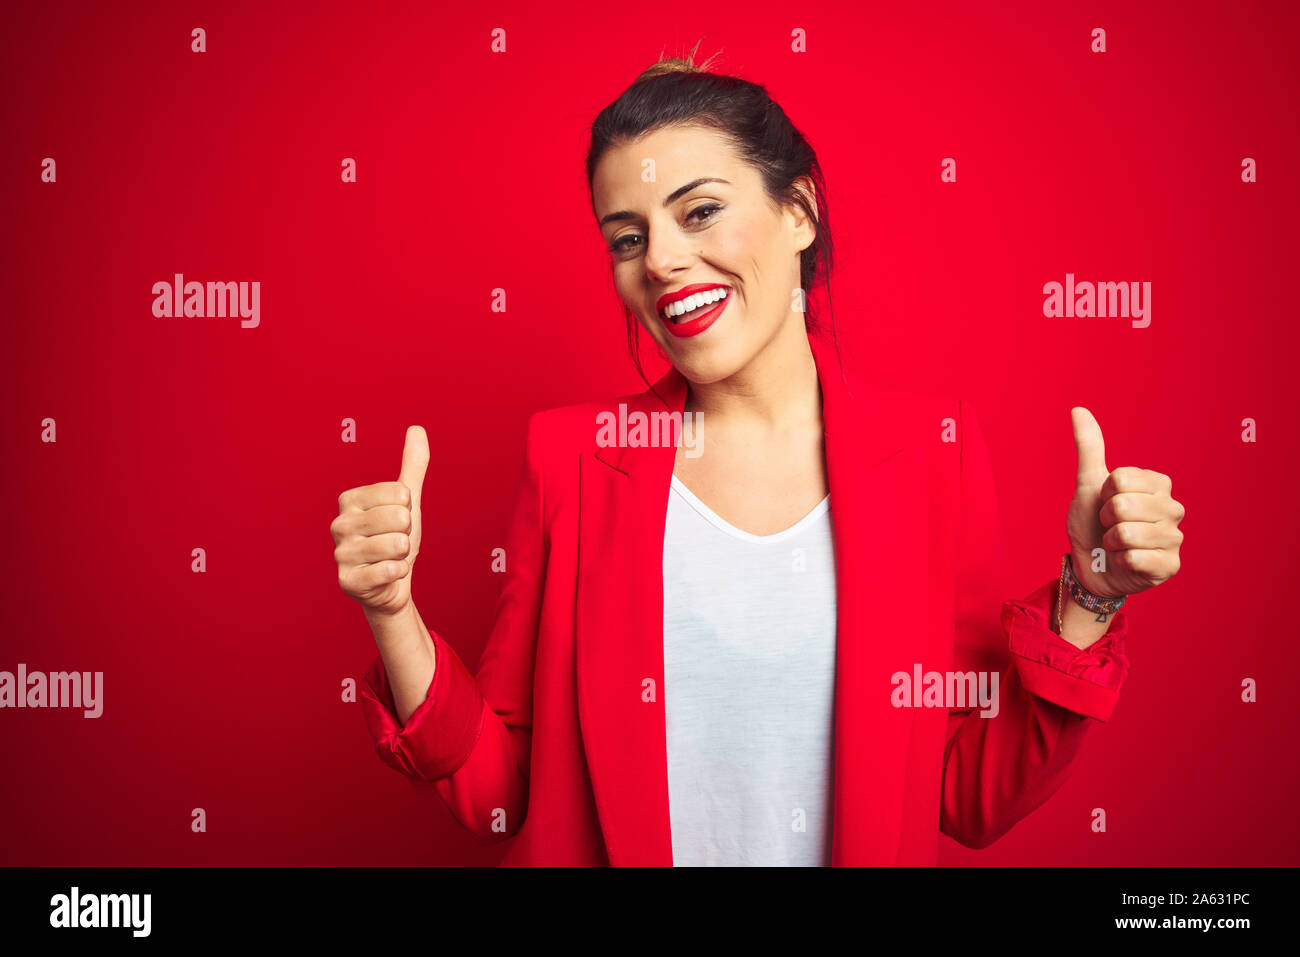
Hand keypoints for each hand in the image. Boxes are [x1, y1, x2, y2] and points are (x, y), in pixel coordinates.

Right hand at [331, 425, 429, 615]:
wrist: (392, 583)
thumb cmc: (396, 537)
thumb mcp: (407, 500)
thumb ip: (413, 465)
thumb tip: (417, 428)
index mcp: (349, 499)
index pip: (400, 493)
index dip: (408, 510)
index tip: (396, 521)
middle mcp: (339, 524)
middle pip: (400, 518)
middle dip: (406, 534)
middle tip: (394, 542)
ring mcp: (340, 554)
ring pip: (398, 546)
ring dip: (403, 555)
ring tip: (390, 558)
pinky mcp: (347, 581)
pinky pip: (391, 571)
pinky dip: (398, 574)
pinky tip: (386, 575)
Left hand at [1066, 407, 1184, 597]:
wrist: (1090, 566)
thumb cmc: (1092, 524)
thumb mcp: (1088, 484)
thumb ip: (1089, 447)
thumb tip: (1077, 409)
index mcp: (1158, 484)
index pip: (1121, 478)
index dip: (1103, 494)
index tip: (1105, 503)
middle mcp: (1173, 508)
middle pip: (1122, 506)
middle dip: (1105, 519)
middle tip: (1109, 527)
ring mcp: (1175, 538)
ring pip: (1127, 533)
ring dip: (1110, 542)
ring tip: (1116, 545)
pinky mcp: (1170, 566)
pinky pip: (1134, 558)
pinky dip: (1119, 561)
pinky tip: (1124, 562)